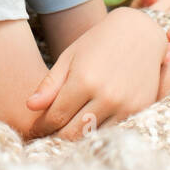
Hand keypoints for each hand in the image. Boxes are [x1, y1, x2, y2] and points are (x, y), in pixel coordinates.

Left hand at [25, 8, 165, 138]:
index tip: (35, 129)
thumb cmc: (99, 42)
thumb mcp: (70, 56)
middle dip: (57, 135)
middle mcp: (105, 96)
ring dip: (79, 136)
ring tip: (69, 128)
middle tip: (49, 134)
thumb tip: (30, 106)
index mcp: (84, 80)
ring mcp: (125, 105)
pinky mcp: (139, 109)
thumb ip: (50, 84)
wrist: (140, 32)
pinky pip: (113, 131)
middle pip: (72, 133)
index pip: (55, 117)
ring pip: (92, 136)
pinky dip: (100, 131)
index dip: (42, 127)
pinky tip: (91, 123)